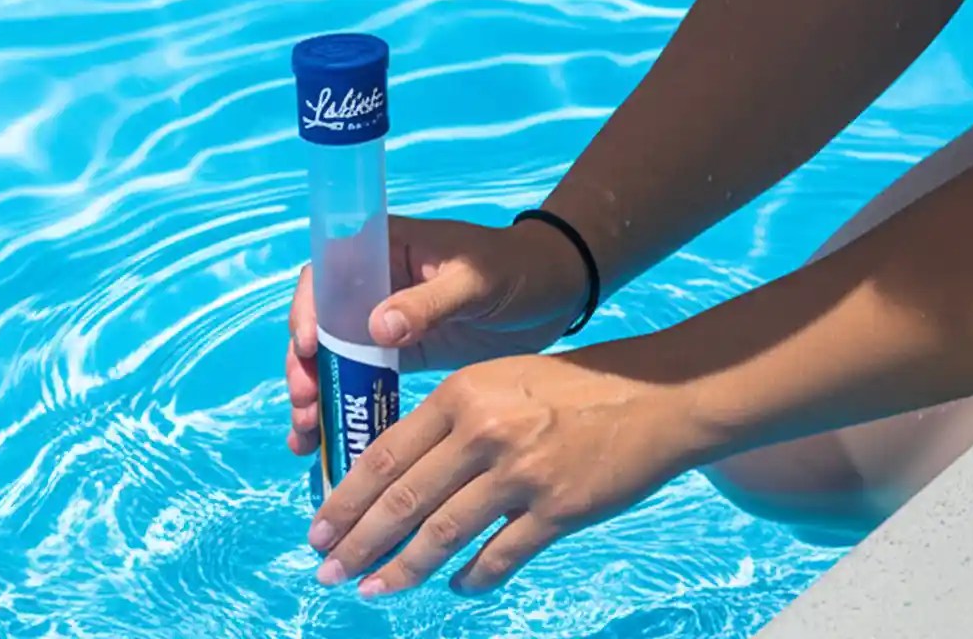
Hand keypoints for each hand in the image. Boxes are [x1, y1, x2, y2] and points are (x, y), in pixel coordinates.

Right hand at [286, 215, 587, 454]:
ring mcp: (382, 322)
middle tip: (307, 405)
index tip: (306, 348)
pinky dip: (343, 408)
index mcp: (383, 249)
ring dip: (316, 394)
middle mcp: (373, 285)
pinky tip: (329, 441)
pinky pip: (360, 380)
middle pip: (319, 324)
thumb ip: (430, 301)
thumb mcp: (476, 280)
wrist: (557, 293)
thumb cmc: (517, 269)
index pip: (326, 273)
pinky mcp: (399, 355)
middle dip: (304, 367)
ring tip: (308, 435)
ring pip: (332, 358)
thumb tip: (376, 327)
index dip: (307, 309)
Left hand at [303, 350, 711, 596]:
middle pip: (404, 501)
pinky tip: (454, 586)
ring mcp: (522, 474)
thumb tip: (393, 477)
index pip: (384, 455)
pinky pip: (499, 557)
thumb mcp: (497, 381)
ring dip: (402, 570)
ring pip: (443, 536)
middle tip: (328, 571)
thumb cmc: (570, 387)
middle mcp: (484, 432)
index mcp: (461, 394)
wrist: (653, 396)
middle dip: (358, 542)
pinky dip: (471, 578)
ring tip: (374, 590)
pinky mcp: (559, 509)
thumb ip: (447, 421)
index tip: (320, 528)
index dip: (345, 498)